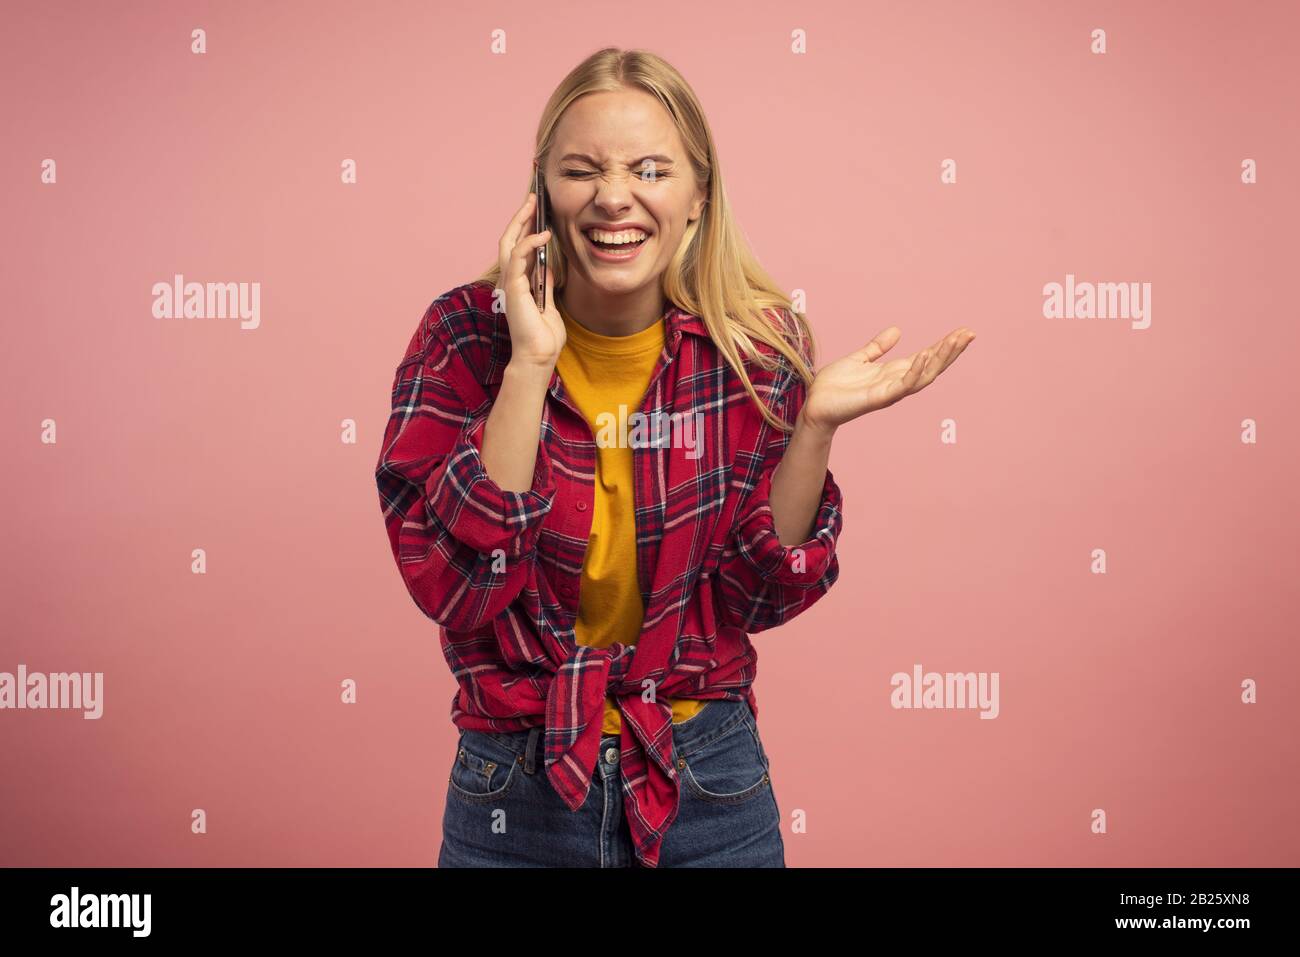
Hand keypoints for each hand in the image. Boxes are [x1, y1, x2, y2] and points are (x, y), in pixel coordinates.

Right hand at [499, 191, 564, 368]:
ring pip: (509, 243)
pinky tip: (543, 234)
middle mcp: (511, 280)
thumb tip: (547, 266)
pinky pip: (518, 258)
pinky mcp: (514, 288)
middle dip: (520, 216)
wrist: (539, 356)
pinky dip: (529, 243)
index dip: (525, 226)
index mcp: (518, 282)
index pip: (517, 247)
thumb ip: (545, 283)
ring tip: (535, 204)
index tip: (537, 209)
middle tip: (533, 197)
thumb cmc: (543, 336)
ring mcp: (510, 283)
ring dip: (521, 221)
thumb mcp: (549, 303)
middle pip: (509, 239)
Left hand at [801, 326, 976, 432]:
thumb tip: (897, 330)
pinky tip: (923, 356)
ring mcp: (889, 392)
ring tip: (954, 341)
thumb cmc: (835, 386)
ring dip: (940, 359)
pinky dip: (914, 372)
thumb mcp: (859, 359)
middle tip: (969, 334)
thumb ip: (877, 347)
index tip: (964, 331)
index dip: (945, 345)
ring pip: (924, 376)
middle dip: (951, 351)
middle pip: (932, 366)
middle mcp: (896, 382)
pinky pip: (901, 386)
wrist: (815, 404)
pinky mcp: (877, 398)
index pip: (927, 357)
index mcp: (894, 372)